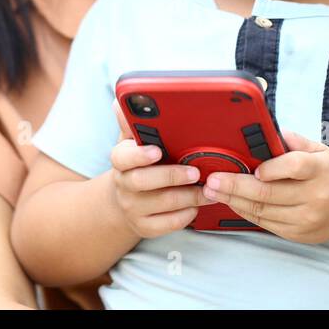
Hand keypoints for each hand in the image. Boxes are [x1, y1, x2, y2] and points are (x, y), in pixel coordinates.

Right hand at [105, 102, 212, 238]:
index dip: (139, 155)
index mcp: (121, 160)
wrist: (126, 199)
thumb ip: (132, 122)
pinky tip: (197, 205)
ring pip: (161, 204)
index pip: (122, 157)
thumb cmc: (138, 164)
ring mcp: (133, 208)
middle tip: (195, 172)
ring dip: (188, 196)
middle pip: (142, 181)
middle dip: (172, 176)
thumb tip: (120, 101)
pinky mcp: (145, 227)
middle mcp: (124, 185)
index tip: (157, 151)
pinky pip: (167, 224)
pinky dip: (185, 215)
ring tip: (208, 188)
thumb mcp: (133, 141)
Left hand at [200, 130, 328, 243]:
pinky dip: (245, 212)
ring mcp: (306, 219)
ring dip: (233, 201)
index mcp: (322, 170)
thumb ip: (295, 141)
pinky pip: (265, 224)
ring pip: (263, 211)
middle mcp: (315, 197)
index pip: (295, 167)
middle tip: (213, 180)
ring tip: (213, 191)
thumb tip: (270, 130)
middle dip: (236, 186)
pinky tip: (231, 202)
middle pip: (270, 193)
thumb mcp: (321, 150)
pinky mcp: (298, 234)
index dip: (273, 168)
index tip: (254, 168)